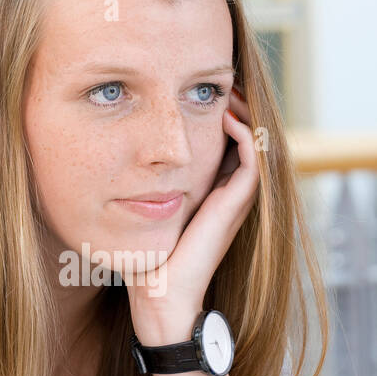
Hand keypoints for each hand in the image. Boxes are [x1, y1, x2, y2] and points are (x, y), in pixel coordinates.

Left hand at [128, 86, 259, 344]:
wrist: (159, 293)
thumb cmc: (148, 258)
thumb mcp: (146, 211)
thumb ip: (146, 189)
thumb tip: (123, 162)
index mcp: (213, 195)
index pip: (228, 146)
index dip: (223, 117)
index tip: (204, 94)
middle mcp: (230, 195)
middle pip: (246, 141)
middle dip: (237, 109)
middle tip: (224, 82)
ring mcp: (236, 201)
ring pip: (254, 146)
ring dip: (245, 116)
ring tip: (229, 91)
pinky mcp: (236, 206)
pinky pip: (251, 162)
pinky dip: (243, 136)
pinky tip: (226, 117)